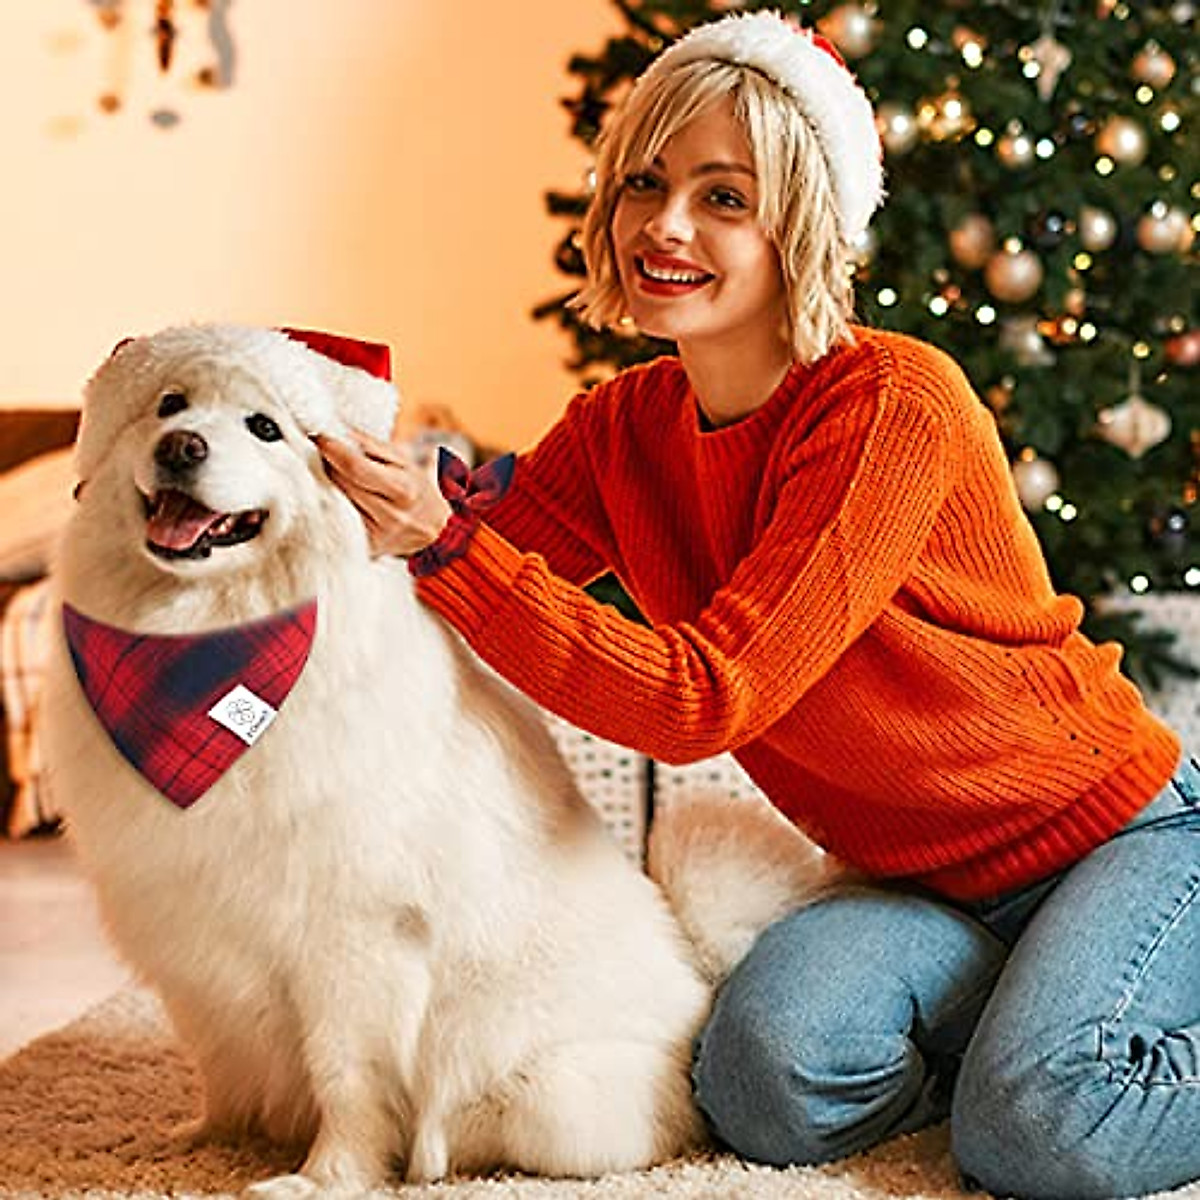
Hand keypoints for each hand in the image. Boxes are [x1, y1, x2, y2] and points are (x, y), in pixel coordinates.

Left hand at [315, 430, 451, 558]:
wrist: (434, 530)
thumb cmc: (416, 489)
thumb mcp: (404, 462)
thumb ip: (373, 445)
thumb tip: (340, 432)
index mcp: (404, 490)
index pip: (356, 467)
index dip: (333, 449)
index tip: (317, 435)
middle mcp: (391, 516)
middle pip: (342, 484)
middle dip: (328, 463)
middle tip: (323, 451)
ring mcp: (378, 535)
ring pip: (337, 502)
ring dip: (327, 483)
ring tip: (329, 471)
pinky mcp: (367, 548)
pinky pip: (341, 521)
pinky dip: (332, 504)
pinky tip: (334, 494)